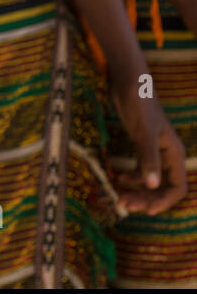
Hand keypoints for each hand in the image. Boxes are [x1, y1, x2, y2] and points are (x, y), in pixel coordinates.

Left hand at [110, 71, 186, 214]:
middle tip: (124, 204)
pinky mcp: (141, 145)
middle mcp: (167, 155)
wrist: (129, 83)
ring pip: (150, 179)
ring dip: (137, 189)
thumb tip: (153, 184)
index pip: (177, 187)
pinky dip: (131, 176)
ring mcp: (154, 151)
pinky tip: (117, 177)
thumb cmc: (139, 104)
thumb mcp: (143, 132)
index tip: (147, 210)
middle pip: (162, 186)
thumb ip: (148, 158)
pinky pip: (140, 168)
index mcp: (174, 154)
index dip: (164, 201)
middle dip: (145, 197)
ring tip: (119, 196)